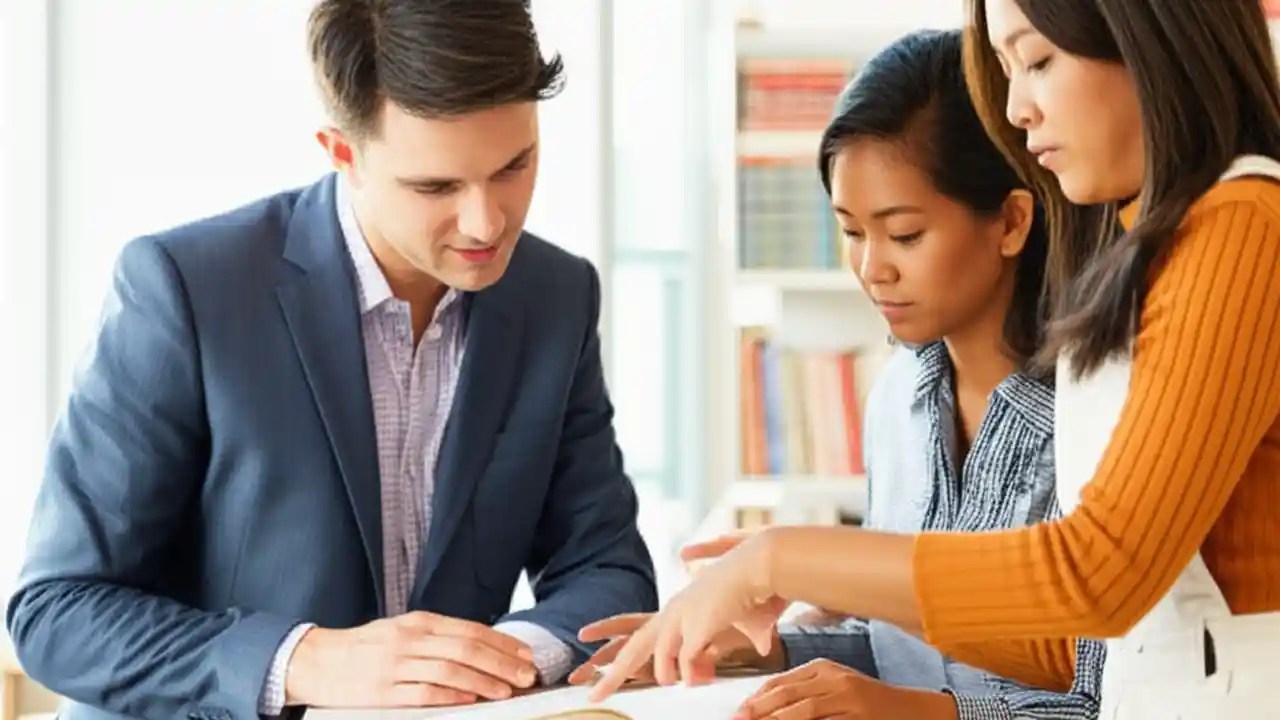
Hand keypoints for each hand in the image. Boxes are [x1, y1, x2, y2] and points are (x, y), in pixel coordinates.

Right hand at [285, 612, 538, 707]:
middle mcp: (410, 639)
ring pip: (451, 670)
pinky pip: (423, 692)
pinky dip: (451, 695)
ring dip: (484, 681)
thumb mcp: (402, 631)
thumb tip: (480, 648)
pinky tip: (470, 700)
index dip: (502, 643)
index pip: (470, 630)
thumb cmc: (364, 648)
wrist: (315, 661)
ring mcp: (395, 665)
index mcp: (418, 622)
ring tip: (507, 692)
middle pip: (467, 649)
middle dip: (502, 664)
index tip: (525, 656)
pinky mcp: (382, 692)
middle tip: (526, 676)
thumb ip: (436, 638)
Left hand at [589, 530, 787, 701]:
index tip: (588, 648)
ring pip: (659, 658)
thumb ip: (726, 645)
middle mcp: (672, 613)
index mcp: (675, 610)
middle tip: (594, 696)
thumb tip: (745, 656)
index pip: (633, 631)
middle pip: (633, 648)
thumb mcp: (733, 625)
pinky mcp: (698, 627)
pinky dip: (691, 674)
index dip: (611, 642)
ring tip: (673, 684)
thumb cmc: (750, 592)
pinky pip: (687, 662)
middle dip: (612, 675)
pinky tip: (700, 679)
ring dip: (666, 675)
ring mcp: (682, 619)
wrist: (758, 566)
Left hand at [734, 659, 958, 719]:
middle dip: (760, 710)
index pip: (781, 681)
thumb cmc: (868, 701)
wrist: (911, 709)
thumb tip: (765, 704)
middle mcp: (834, 679)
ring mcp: (848, 698)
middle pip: (788, 695)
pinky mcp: (859, 717)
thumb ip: (805, 690)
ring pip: (804, 710)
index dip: (757, 698)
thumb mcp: (835, 687)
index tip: (739, 711)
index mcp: (824, 668)